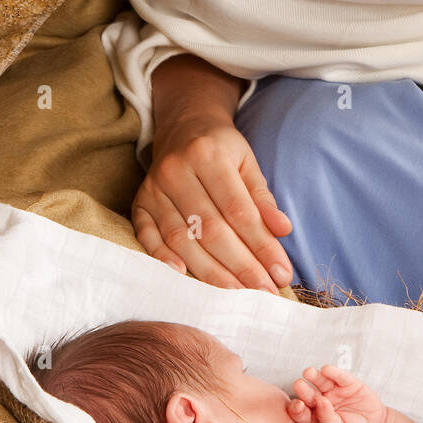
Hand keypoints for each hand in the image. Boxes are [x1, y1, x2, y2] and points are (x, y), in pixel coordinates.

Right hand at [132, 112, 292, 293]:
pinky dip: (163, 258)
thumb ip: (263, 199)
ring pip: (182, 239)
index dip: (261, 246)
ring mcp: (153, 189)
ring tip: (237, 295)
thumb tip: (283, 231)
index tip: (281, 273)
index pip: (238, 211)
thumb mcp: (248, 163)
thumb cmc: (222, 149)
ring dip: (211, 272)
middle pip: (211, 230)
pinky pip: (148, 236)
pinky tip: (184, 277)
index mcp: (208, 155)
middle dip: (241, 266)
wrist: (183, 128)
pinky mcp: (139, 203)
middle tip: (264, 292)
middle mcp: (176, 171)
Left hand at [287, 364, 388, 422]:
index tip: (298, 406)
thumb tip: (320, 402)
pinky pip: (339, 376)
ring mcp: (333, 390)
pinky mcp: (346, 382)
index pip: (302, 412)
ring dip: (314, 376)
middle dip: (303, 390)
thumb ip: (328, 418)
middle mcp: (321, 401)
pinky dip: (333, 372)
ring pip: (320, 382)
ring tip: (308, 372)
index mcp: (315, 416)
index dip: (297, 409)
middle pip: (308, 395)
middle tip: (299, 385)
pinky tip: (327, 369)